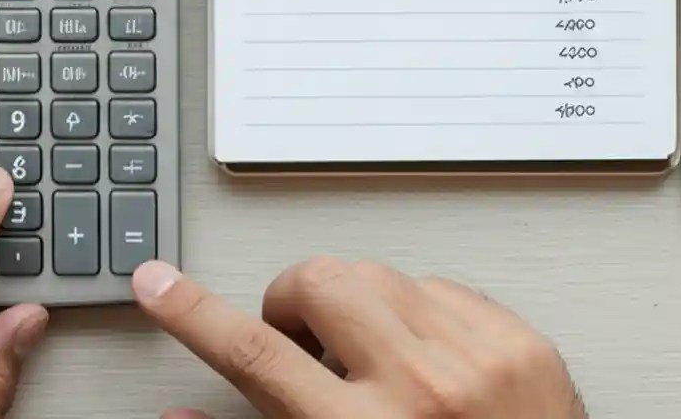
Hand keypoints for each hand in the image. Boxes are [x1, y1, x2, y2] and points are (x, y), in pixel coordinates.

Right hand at [133, 257, 584, 418]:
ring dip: (358, 309)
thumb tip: (175, 418)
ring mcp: (479, 358)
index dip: (193, 314)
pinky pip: (440, 286)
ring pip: (376, 275)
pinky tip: (427, 362)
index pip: (254, 356)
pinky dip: (419, 315)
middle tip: (306, 346)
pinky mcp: (523, 343)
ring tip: (375, 363)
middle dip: (295, 305)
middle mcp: (421, 391)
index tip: (157, 283)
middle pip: (318, 286)